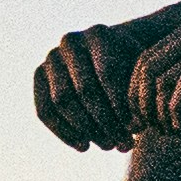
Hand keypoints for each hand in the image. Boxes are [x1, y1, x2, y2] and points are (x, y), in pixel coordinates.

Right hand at [34, 22, 162, 150]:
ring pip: (62, 101)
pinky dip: (64, 132)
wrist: (108, 55)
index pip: (108, 73)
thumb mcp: (141, 72)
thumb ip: (140, 93)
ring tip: (109, 146)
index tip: (136, 129)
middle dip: (106, 123)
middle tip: (123, 145)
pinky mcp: (39, 76)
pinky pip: (45, 109)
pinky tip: (85, 146)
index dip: (121, 105)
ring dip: (86, 130)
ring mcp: (51, 58)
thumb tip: (135, 127)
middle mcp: (70, 41)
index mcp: (99, 33)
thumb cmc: (132, 68)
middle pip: (84, 89)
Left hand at [128, 17, 180, 132]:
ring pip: (158, 80)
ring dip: (157, 114)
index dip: (135, 95)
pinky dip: (175, 115)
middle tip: (151, 132)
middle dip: (139, 106)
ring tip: (172, 133)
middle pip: (143, 69)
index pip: (144, 60)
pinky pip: (180, 88)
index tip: (144, 124)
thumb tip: (160, 115)